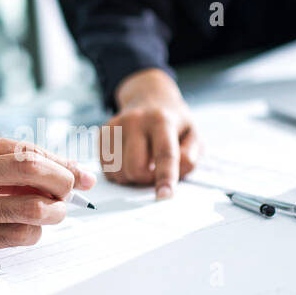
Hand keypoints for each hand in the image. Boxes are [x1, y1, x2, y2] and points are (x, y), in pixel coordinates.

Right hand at [0, 130, 95, 269]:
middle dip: (64, 181)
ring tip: (55, 214)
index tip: (80, 173)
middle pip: (34, 169)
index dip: (61, 161)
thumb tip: (43, 169)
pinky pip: (17, 235)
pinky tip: (30, 231)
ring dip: (55, 212)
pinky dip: (34, 233)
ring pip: (32, 206)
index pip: (26, 149)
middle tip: (71, 192)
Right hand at [105, 69, 199, 197]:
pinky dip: (120, 172)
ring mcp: (116, 126)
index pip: (164, 154)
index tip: (164, 196)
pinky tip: (130, 159)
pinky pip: (107, 169)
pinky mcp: (103, 134)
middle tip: (155, 172)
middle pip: (136, 169)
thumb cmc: (172, 122)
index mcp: (161, 120)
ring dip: (133, 177)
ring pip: (119, 173)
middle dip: (147, 179)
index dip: (165, 178)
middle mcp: (135, 120)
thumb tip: (175, 174)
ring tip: (143, 162)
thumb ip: (190, 156)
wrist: (149, 98)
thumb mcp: (192, 134)